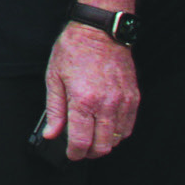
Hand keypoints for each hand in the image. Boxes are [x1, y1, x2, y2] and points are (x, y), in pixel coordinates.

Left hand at [42, 21, 139, 159]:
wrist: (100, 31)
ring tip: (92, 136)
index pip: (81, 142)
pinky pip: (129, 126)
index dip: (74, 154)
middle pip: (102, 146)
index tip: (70, 154)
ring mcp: (122, 102)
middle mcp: (106, 104)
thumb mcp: (53, 77)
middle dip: (89, 153)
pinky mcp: (133, 97)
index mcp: (83, 100)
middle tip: (80, 148)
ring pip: (117, 139)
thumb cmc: (74, 50)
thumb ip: (54, 110)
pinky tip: (106, 126)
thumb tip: (51, 134)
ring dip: (104, 143)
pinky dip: (118, 132)